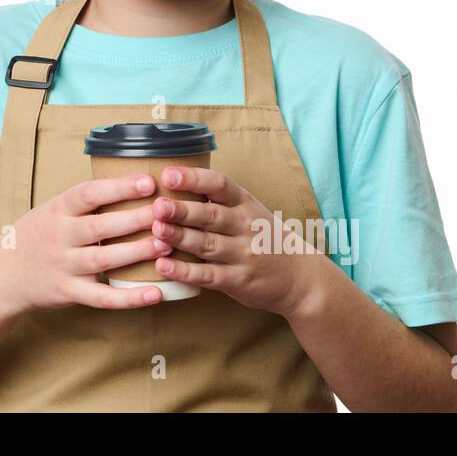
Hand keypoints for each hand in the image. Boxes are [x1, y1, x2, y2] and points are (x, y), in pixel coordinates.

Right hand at [0, 173, 174, 315]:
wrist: (3, 275)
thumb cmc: (37, 236)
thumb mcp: (51, 210)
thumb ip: (84, 201)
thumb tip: (131, 181)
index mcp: (57, 210)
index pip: (88, 193)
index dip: (118, 187)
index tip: (148, 181)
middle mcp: (59, 236)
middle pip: (100, 226)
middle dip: (136, 218)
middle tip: (168, 213)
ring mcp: (63, 265)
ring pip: (104, 259)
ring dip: (136, 253)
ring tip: (166, 246)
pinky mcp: (69, 292)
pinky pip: (102, 297)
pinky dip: (129, 298)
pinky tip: (155, 293)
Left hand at [148, 165, 324, 317]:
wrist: (300, 277)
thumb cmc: (263, 237)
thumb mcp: (248, 209)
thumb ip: (216, 198)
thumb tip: (169, 179)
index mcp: (244, 203)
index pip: (219, 185)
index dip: (194, 179)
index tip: (169, 175)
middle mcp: (245, 225)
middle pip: (210, 215)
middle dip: (182, 210)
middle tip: (157, 206)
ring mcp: (243, 254)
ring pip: (207, 244)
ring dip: (180, 238)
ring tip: (155, 232)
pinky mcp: (239, 280)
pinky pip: (209, 275)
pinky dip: (185, 272)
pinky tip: (164, 267)